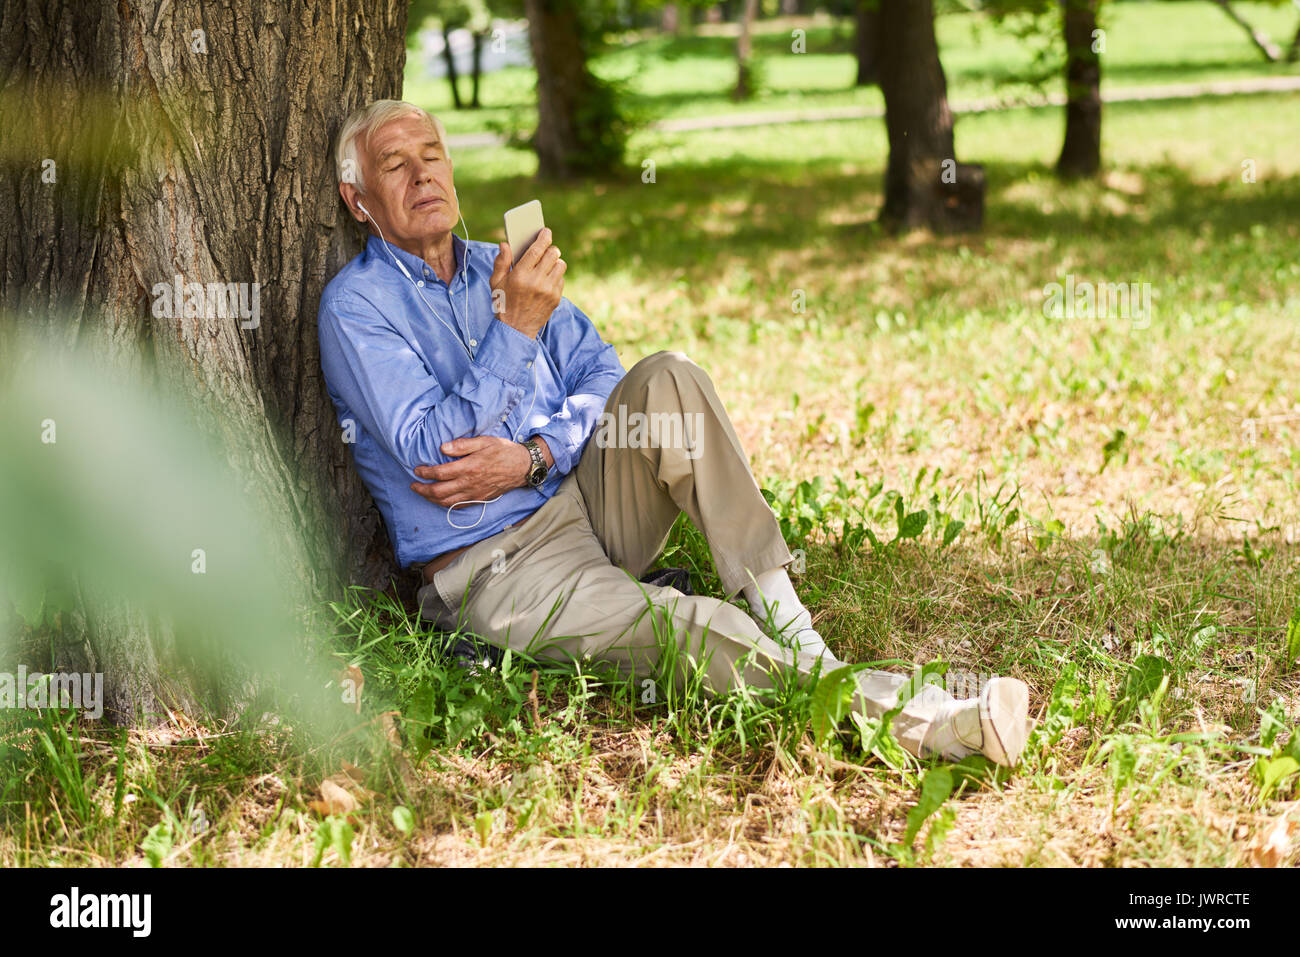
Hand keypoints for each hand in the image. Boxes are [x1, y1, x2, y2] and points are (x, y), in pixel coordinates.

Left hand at [411, 436, 530, 506]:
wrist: (523, 467)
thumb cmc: (504, 451)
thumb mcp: (484, 441)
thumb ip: (462, 445)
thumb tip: (443, 448)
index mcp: (470, 467)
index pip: (440, 473)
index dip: (425, 472)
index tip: (417, 470)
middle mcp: (470, 483)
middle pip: (439, 491)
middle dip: (423, 489)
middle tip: (413, 485)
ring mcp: (475, 494)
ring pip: (447, 502)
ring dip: (431, 499)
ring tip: (423, 493)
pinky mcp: (479, 499)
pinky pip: (459, 506)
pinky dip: (445, 505)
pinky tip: (440, 500)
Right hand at [489, 228, 565, 338]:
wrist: (515, 329)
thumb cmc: (503, 302)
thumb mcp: (496, 282)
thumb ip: (501, 261)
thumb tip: (505, 244)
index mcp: (520, 275)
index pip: (537, 250)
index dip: (543, 237)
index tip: (546, 231)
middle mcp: (536, 282)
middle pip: (552, 254)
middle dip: (550, 248)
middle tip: (546, 248)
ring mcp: (548, 291)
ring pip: (560, 265)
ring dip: (554, 261)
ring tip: (546, 264)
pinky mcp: (556, 298)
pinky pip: (561, 278)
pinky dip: (556, 275)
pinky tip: (546, 279)